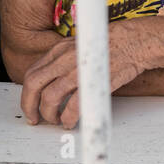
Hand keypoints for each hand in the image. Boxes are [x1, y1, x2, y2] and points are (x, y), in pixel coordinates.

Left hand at [20, 21, 144, 128]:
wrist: (135, 41)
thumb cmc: (114, 44)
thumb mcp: (81, 46)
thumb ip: (66, 60)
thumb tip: (57, 79)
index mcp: (59, 49)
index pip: (33, 72)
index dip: (28, 93)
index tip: (31, 104)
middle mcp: (64, 58)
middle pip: (33, 84)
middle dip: (29, 105)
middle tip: (34, 118)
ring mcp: (77, 70)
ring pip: (49, 97)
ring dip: (49, 114)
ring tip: (56, 121)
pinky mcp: (92, 82)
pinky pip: (72, 106)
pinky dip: (67, 118)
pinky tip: (70, 122)